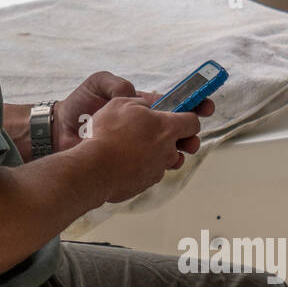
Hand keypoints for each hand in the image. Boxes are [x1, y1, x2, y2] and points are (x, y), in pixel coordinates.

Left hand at [53, 72, 214, 153]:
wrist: (59, 134)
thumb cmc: (77, 106)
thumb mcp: (97, 84)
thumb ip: (118, 84)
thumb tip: (137, 94)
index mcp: (141, 106)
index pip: (173, 106)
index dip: (192, 105)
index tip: (206, 106)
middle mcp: (143, 126)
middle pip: (176, 131)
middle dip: (190, 135)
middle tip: (191, 140)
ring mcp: (137, 146)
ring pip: (168, 151)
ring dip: (177, 153)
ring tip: (175, 156)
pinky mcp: (130, 163)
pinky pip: (152, 166)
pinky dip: (160, 167)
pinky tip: (158, 167)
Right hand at [83, 95, 204, 203]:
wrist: (94, 168)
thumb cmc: (107, 133)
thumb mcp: (122, 103)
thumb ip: (141, 102)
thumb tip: (148, 105)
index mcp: (166, 127)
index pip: (193, 121)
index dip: (188, 117)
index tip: (179, 115)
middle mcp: (168, 150)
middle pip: (182, 144)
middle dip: (173, 138)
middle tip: (152, 132)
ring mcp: (157, 169)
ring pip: (165, 160)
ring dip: (156, 154)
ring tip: (134, 147)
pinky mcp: (145, 184)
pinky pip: (148, 172)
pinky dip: (140, 167)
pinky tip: (123, 161)